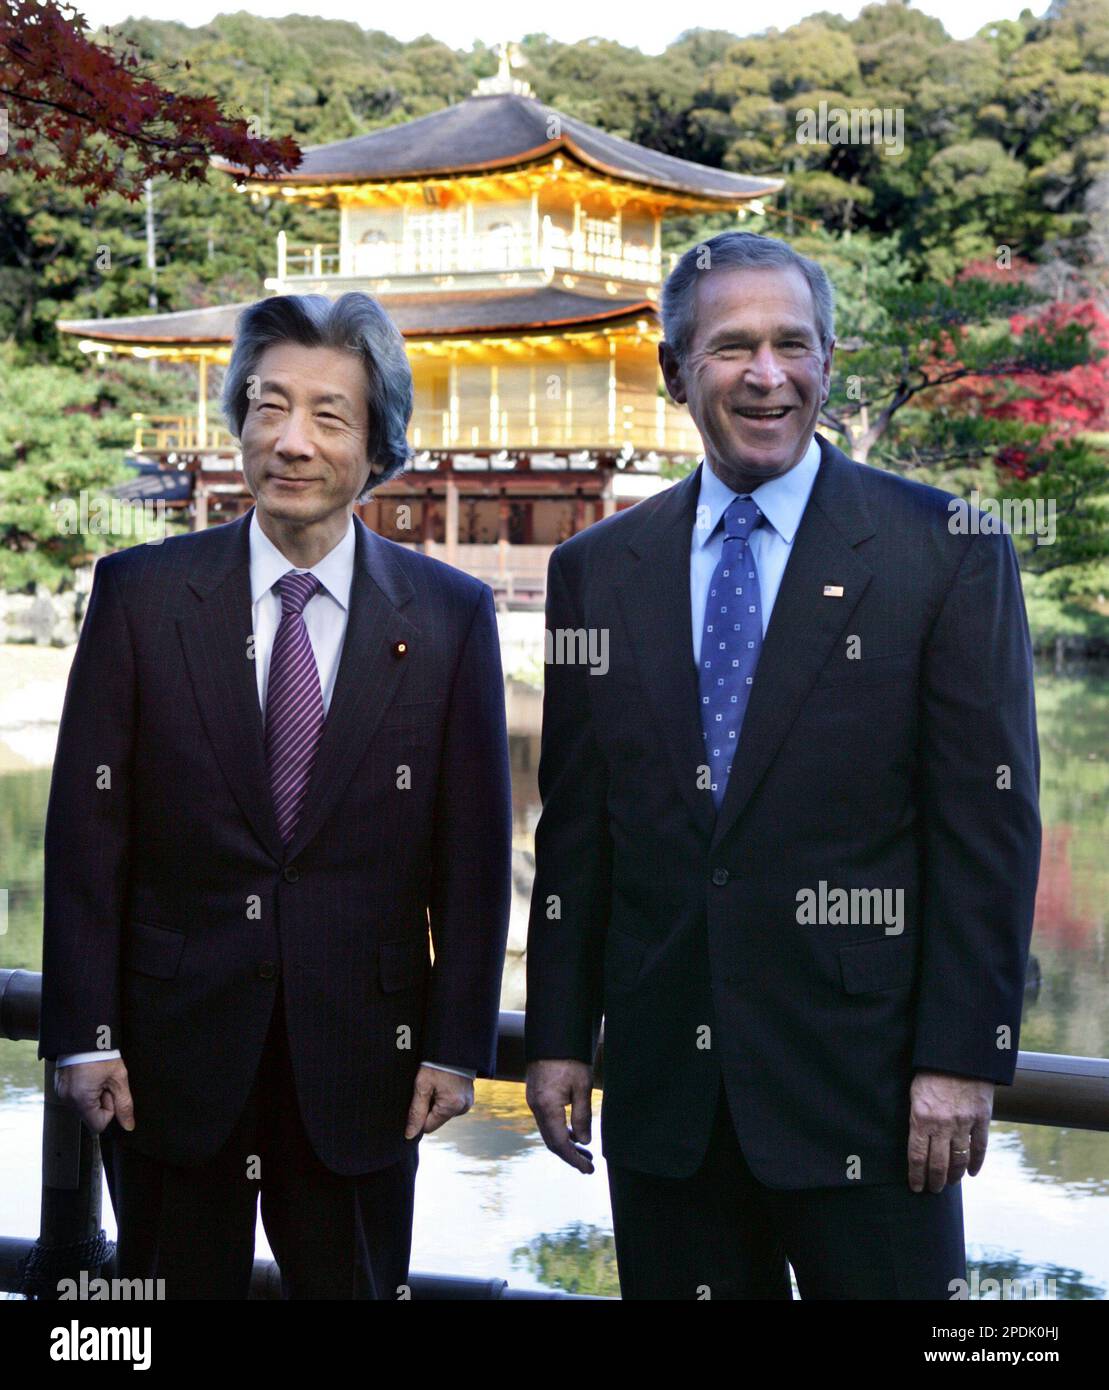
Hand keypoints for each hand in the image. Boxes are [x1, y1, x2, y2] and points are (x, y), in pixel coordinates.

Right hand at [54, 1059, 134, 1134]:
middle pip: (90, 1115)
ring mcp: (61, 1093)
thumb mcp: (118, 1078)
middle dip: (101, 1100)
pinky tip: (88, 1074)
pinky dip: (84, 1089)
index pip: (98, 1125)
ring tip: (96, 1076)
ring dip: (93, 1095)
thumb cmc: (100, 1053)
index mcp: (81, 1100)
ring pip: (83, 1106)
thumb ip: (124, 1104)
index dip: (109, 1110)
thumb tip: (128, 1125)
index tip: (110, 1092)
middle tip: (104, 1081)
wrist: (84, 1035)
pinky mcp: (60, 1086)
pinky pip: (75, 1097)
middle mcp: (68, 1100)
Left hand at [404, 1066, 473, 1138]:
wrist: (453, 1047)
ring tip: (437, 1085)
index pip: (428, 1127)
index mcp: (452, 1107)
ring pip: (443, 1113)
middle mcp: (463, 1108)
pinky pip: (451, 1106)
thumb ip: (416, 1112)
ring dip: (437, 1103)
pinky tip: (444, 1085)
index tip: (419, 1098)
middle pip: (436, 1120)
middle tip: (428, 1088)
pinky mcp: (469, 1098)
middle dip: (429, 1107)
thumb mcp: (422, 1086)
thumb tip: (410, 1135)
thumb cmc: (436, 1064)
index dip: (419, 1115)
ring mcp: (467, 1104)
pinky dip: (445, 1099)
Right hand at [526, 1059, 594, 1173]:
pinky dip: (559, 1131)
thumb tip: (584, 1142)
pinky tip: (573, 1133)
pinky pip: (546, 1121)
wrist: (552, 1036)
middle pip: (551, 1141)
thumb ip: (582, 1116)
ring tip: (585, 1152)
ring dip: (565, 1144)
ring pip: (548, 1132)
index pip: (559, 1143)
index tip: (588, 1169)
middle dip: (570, 1155)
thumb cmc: (569, 1059)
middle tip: (589, 1165)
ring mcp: (533, 1101)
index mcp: (547, 1107)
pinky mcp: (535, 1095)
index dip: (574, 1159)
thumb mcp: (582, 1087)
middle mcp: (536, 1107)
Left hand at [907, 1071, 993, 1192]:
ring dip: (954, 1175)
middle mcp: (942, 1125)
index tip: (916, 1187)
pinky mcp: (981, 1118)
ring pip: (959, 1160)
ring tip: (949, 1183)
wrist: (959, 1054)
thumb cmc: (931, 1071)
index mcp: (921, 1118)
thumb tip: (916, 1140)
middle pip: (938, 1163)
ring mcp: (964, 1123)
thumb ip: (917, 1117)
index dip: (916, 1175)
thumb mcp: (915, 1092)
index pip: (917, 1156)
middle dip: (934, 1181)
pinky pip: (980, 1147)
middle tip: (933, 1189)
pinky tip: (971, 1172)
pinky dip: (976, 1163)